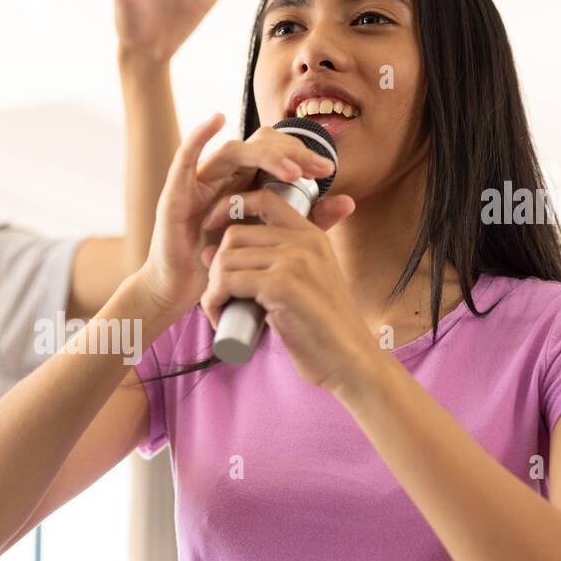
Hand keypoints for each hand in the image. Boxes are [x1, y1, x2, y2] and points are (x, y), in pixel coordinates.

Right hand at [136, 115, 336, 317]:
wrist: (185, 289)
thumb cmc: (225, 264)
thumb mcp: (273, 239)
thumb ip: (307, 219)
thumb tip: (348, 201)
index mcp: (247, 181)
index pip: (277, 152)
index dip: (302, 155)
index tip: (327, 171)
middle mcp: (226, 175)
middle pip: (259, 144)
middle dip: (290, 152)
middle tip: (315, 169)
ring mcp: (201, 181)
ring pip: (234, 151)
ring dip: (264, 156)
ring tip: (290, 172)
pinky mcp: (177, 192)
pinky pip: (185, 157)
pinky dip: (198, 135)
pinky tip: (215, 120)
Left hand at [199, 185, 383, 393]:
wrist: (349, 361)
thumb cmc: (321, 331)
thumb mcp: (302, 286)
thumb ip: (270, 266)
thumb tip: (211, 252)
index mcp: (312, 236)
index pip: (264, 199)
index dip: (231, 208)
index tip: (214, 232)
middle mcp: (304, 241)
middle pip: (235, 234)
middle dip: (217, 265)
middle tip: (220, 295)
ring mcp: (294, 261)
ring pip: (226, 259)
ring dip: (213, 287)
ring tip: (221, 311)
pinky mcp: (281, 285)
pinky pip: (227, 282)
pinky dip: (213, 301)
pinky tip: (219, 317)